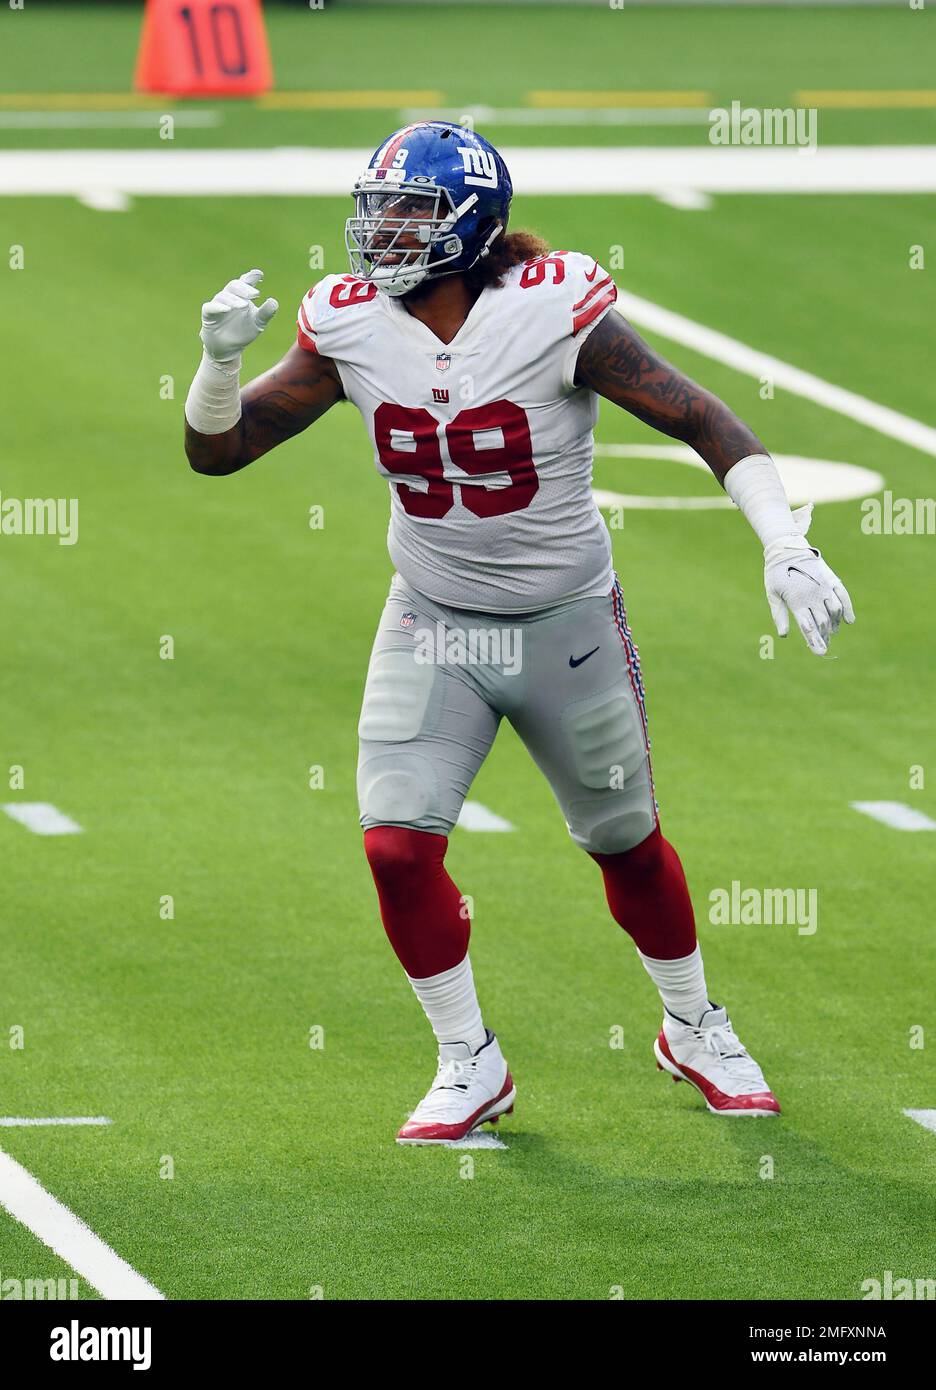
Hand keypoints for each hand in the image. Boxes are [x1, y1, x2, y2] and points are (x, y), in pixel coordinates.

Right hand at [200, 268, 277, 361]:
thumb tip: (274, 302)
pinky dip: (218, 307)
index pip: (246, 282)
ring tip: (244, 305)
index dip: (251, 277)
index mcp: (242, 295)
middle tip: (256, 294)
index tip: (259, 274)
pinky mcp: (208, 315)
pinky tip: (227, 309)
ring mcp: (218, 304)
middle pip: (235, 285)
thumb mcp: (258, 323)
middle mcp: (229, 297)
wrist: (229, 349)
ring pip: (223, 295)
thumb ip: (266, 313)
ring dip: (234, 299)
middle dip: (245, 288)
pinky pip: (210, 307)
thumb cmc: (243, 331)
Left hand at [764, 534, 854, 655]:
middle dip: (824, 636)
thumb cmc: (776, 573)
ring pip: (834, 612)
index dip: (815, 641)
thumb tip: (784, 635)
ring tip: (832, 633)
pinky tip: (848, 621)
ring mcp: (824, 588)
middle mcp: (812, 596)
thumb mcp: (772, 594)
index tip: (820, 652)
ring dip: (835, 625)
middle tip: (824, 645)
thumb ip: (779, 614)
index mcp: (796, 602)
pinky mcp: (831, 580)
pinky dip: (847, 609)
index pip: (808, 627)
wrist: (788, 548)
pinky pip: (844, 596)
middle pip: (823, 622)